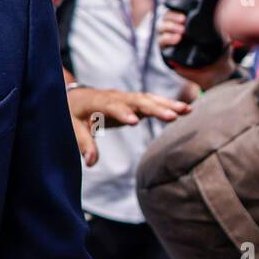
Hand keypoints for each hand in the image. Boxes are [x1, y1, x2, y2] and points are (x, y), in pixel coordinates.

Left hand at [67, 87, 191, 166]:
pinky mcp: (134, 101)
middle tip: (173, 116)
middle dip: (154, 108)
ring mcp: (126, 97)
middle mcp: (114, 96)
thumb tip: (90, 163)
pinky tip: (185, 110)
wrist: (76, 97)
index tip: (135, 122)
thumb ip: (84, 144)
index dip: (122, 113)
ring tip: (187, 110)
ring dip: (167, 104)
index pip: (111, 106)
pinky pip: (152, 102)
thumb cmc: (72, 114)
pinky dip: (167, 105)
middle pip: (136, 101)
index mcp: (96, 101)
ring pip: (148, 99)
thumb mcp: (72, 128)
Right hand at [157, 10, 236, 91]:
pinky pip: (161, 41)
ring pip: (161, 27)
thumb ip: (214, 20)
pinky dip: (167, 38)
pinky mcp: (167, 51)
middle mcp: (177, 27)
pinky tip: (177, 38)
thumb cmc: (220, 50)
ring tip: (181, 30)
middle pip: (166, 15)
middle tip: (183, 19)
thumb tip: (211, 7)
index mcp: (187, 19)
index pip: (175, 5)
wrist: (217, 70)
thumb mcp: (220, 31)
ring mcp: (170, 38)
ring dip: (169, 26)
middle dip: (172, 15)